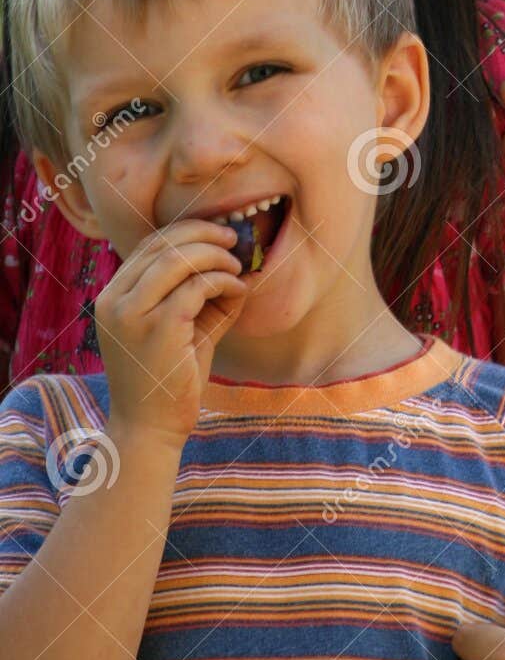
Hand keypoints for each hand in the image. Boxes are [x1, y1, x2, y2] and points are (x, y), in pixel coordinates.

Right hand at [96, 220, 247, 449]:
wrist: (150, 429)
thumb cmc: (168, 377)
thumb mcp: (179, 326)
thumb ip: (197, 293)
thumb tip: (232, 258)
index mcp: (112, 296)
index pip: (149, 245)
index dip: (187, 231)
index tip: (217, 233)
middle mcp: (114, 300)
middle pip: (163, 244)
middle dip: (203, 234)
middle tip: (233, 238)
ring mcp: (132, 314)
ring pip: (178, 259)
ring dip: (215, 256)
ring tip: (236, 267)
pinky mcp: (158, 329)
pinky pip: (196, 287)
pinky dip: (222, 281)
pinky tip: (237, 290)